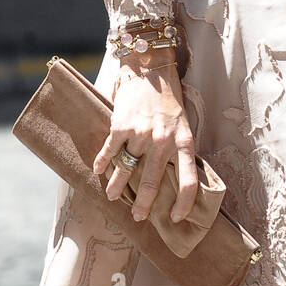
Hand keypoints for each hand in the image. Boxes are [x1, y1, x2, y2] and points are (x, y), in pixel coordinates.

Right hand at [92, 57, 198, 223]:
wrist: (151, 68)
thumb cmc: (169, 100)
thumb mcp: (183, 124)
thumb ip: (178, 149)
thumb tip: (174, 180)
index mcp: (183, 141)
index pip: (188, 181)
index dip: (183, 203)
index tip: (176, 217)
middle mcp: (163, 141)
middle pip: (153, 182)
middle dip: (144, 204)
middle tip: (138, 216)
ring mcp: (141, 134)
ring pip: (127, 169)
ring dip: (117, 186)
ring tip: (112, 196)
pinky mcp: (122, 125)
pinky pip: (110, 151)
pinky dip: (102, 162)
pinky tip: (97, 170)